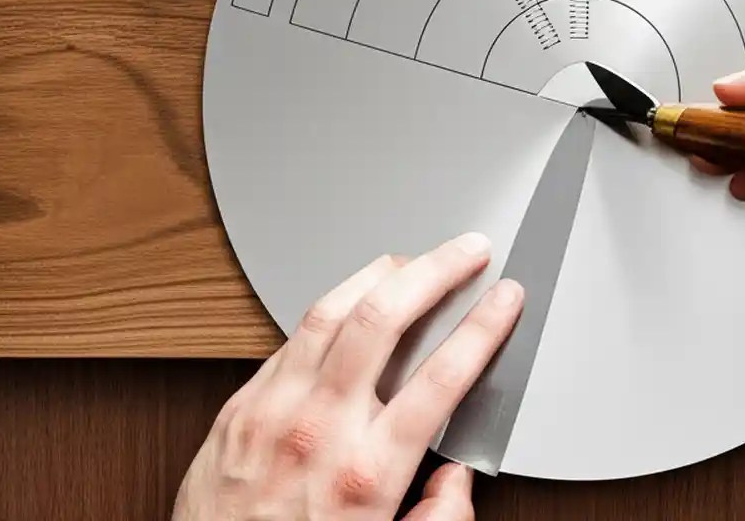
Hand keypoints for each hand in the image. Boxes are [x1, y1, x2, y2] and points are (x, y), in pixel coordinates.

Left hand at [172, 233, 523, 520]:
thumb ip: (438, 520)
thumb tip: (457, 478)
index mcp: (367, 472)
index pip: (442, 376)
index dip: (483, 326)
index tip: (505, 298)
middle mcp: (319, 429)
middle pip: (385, 318)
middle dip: (436, 270)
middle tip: (467, 251)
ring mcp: (273, 409)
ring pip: (330, 310)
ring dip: (379, 272)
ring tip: (412, 259)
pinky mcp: (240, 405)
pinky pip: (290, 338)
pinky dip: (329, 309)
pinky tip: (350, 303)